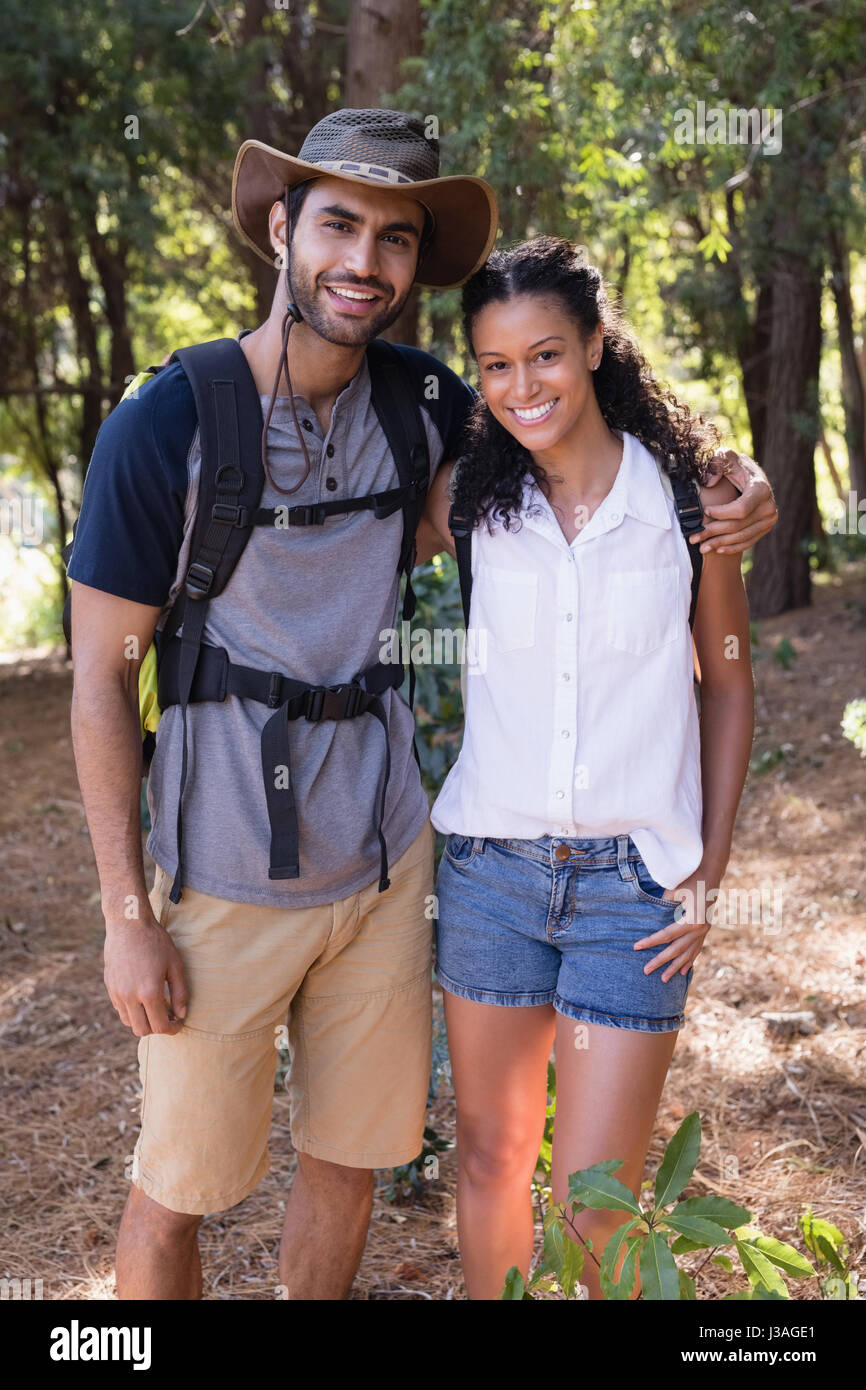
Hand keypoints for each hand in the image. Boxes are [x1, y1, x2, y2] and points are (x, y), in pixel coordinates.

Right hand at [104, 909, 188, 1037]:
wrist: (129, 924)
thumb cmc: (156, 941)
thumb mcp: (175, 965)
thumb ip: (180, 993)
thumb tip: (181, 1014)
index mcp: (148, 992)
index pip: (160, 1026)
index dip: (172, 1029)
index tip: (179, 1023)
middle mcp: (129, 996)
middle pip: (142, 1030)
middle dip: (157, 1028)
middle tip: (169, 1015)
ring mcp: (116, 992)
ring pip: (129, 1022)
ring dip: (143, 1020)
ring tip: (156, 1005)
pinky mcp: (109, 986)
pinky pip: (120, 1009)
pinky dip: (133, 1010)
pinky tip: (142, 995)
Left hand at [633, 862, 724, 981]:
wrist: (711, 875)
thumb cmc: (691, 880)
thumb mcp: (676, 890)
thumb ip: (663, 904)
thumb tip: (650, 915)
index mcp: (693, 920)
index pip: (667, 935)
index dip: (651, 942)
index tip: (636, 947)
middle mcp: (700, 929)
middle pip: (676, 949)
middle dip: (660, 961)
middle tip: (646, 971)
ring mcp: (704, 932)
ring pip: (688, 954)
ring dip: (675, 967)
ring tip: (664, 979)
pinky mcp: (705, 931)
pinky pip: (696, 950)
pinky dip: (689, 961)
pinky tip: (683, 972)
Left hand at [692, 449, 777, 554]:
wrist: (751, 476)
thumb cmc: (735, 466)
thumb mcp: (725, 457)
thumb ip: (716, 464)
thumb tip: (709, 482)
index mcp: (761, 488)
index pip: (740, 509)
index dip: (721, 514)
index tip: (705, 511)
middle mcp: (769, 506)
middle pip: (738, 526)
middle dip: (713, 532)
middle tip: (693, 538)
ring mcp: (769, 519)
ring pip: (741, 537)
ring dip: (719, 544)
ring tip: (701, 548)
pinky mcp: (765, 528)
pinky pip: (748, 542)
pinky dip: (732, 547)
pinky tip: (717, 550)